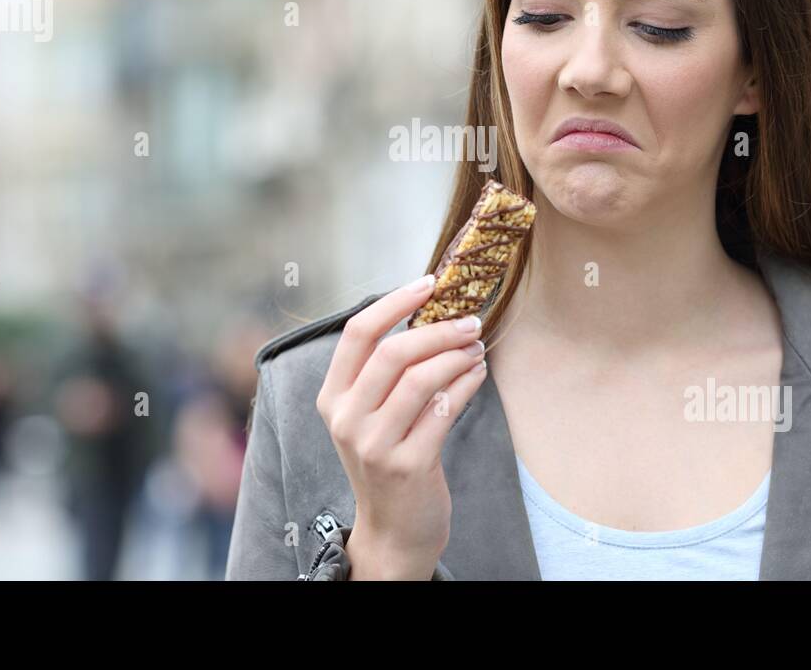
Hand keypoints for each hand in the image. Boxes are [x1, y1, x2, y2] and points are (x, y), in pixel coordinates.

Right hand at [315, 274, 487, 578]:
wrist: (394, 528)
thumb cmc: (389, 457)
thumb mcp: (371, 414)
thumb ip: (386, 371)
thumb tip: (430, 311)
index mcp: (332, 397)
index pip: (357, 333)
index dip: (394, 301)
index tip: (429, 282)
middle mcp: (347, 419)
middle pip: (393, 352)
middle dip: (439, 329)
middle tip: (470, 321)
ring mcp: (374, 444)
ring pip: (422, 378)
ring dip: (457, 355)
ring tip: (477, 347)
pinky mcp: (407, 464)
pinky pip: (444, 408)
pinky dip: (467, 383)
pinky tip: (478, 373)